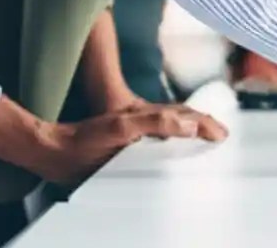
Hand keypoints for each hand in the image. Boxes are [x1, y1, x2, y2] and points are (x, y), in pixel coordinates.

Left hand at [34, 104, 227, 184]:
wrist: (54, 148)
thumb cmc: (86, 137)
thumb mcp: (122, 127)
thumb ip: (156, 123)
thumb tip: (188, 125)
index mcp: (149, 117)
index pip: (186, 117)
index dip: (205, 124)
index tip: (222, 135)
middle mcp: (144, 123)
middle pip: (182, 120)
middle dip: (203, 126)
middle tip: (221, 138)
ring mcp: (135, 134)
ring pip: (170, 130)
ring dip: (189, 134)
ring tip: (202, 143)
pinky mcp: (124, 146)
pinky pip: (155, 145)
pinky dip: (169, 147)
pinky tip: (167, 158)